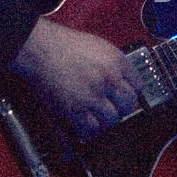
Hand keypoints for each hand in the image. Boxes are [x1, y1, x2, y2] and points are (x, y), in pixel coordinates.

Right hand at [12, 17, 144, 142]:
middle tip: (110, 109)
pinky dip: (88, 131)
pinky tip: (82, 125)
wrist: (39, 48)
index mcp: (116, 61)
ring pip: (112, 120)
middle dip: (120, 109)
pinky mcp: (76, 110)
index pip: (137, 85)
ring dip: (104, 121)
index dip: (131, 94)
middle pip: (128, 105)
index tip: (125, 98)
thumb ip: (113, 63)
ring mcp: (93, 95)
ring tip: (95, 118)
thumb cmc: (62, 45)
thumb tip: (123, 79)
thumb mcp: (97, 46)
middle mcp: (109, 78)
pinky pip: (91, 129)